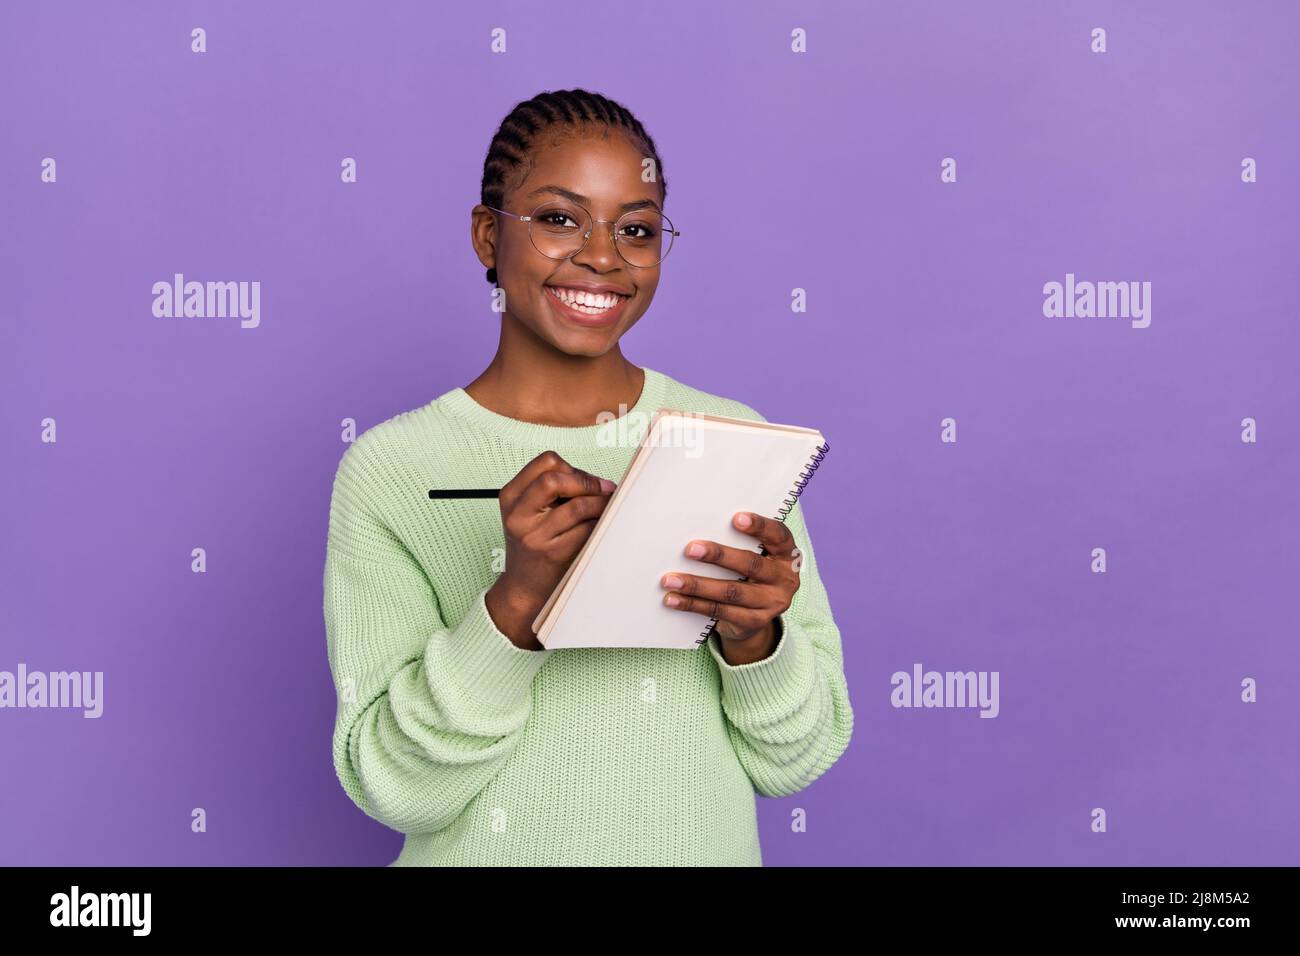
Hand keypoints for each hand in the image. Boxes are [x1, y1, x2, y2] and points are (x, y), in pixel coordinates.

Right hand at [486, 451, 615, 648]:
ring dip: (600, 504)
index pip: (546, 462)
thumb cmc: (533, 545)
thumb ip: (552, 490)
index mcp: (510, 496)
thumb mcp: (528, 512)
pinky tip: (600, 527)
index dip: (572, 468)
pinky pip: (587, 529)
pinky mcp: (553, 554)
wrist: (523, 588)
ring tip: (607, 508)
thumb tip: (597, 480)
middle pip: (556, 479)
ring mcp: (535, 536)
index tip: (587, 480)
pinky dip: (599, 524)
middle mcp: (518, 515)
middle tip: (604, 490)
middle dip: (587, 483)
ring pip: (578, 506)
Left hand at [659, 511, 802, 661]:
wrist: (755, 616)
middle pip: (751, 564)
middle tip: (690, 549)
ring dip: (697, 585)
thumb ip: (738, 541)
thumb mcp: (754, 555)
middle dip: (718, 555)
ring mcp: (772, 603)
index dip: (759, 526)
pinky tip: (673, 599)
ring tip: (671, 579)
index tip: (736, 518)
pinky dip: (693, 605)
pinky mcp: (754, 622)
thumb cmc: (748, 573)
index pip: (778, 536)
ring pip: (731, 591)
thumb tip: (697, 526)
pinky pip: (720, 611)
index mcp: (787, 555)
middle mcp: (785, 579)